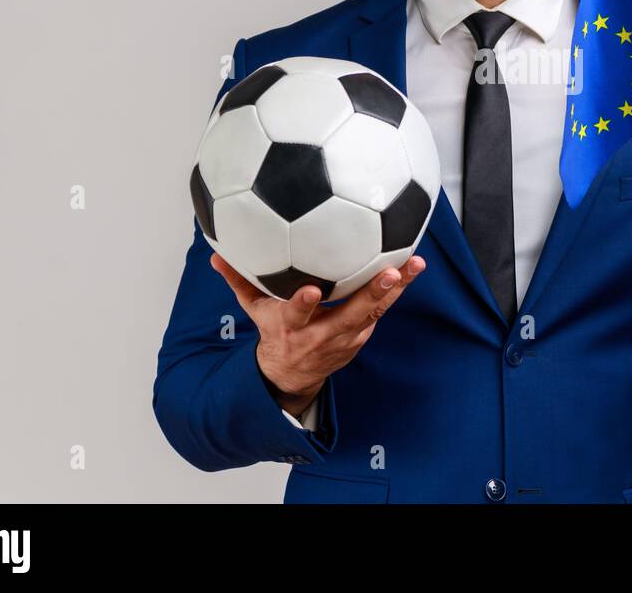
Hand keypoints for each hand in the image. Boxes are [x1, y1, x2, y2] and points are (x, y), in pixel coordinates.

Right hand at [210, 252, 424, 414]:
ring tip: (414, 264)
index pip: (295, 314)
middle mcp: (322, 334)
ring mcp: (346, 338)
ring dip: (396, 288)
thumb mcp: (254, 310)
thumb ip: (240, 281)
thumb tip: (217, 256)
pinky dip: (397, 291)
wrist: (293, 375)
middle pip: (350, 314)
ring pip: (374, 312)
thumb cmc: (274, 332)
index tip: (310, 291)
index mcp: (292, 327)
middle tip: (391, 272)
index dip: (302, 304)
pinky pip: (381, 310)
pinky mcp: (361, 336)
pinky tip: (411, 266)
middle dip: (371, 294)